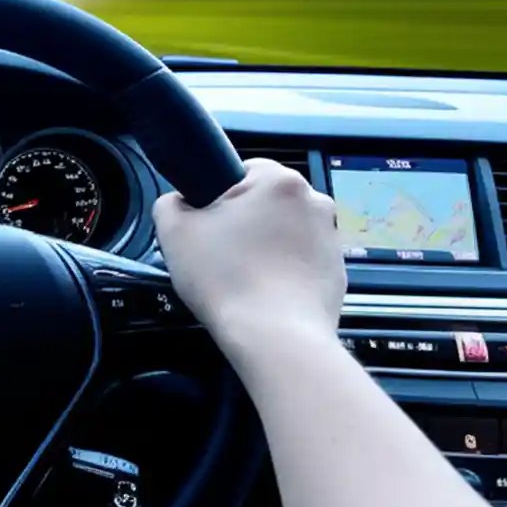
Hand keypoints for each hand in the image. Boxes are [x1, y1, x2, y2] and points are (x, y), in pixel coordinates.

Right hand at [153, 159, 345, 343]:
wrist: (275, 338)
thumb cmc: (227, 280)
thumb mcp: (174, 233)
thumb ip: (169, 204)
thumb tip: (177, 202)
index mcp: (279, 181)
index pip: (243, 168)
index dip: (218, 195)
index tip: (206, 224)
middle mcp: (315, 201)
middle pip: (267, 202)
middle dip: (244, 222)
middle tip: (219, 253)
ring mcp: (331, 238)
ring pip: (285, 232)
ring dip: (265, 247)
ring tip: (242, 278)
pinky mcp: (337, 272)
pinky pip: (302, 262)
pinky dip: (285, 272)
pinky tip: (263, 294)